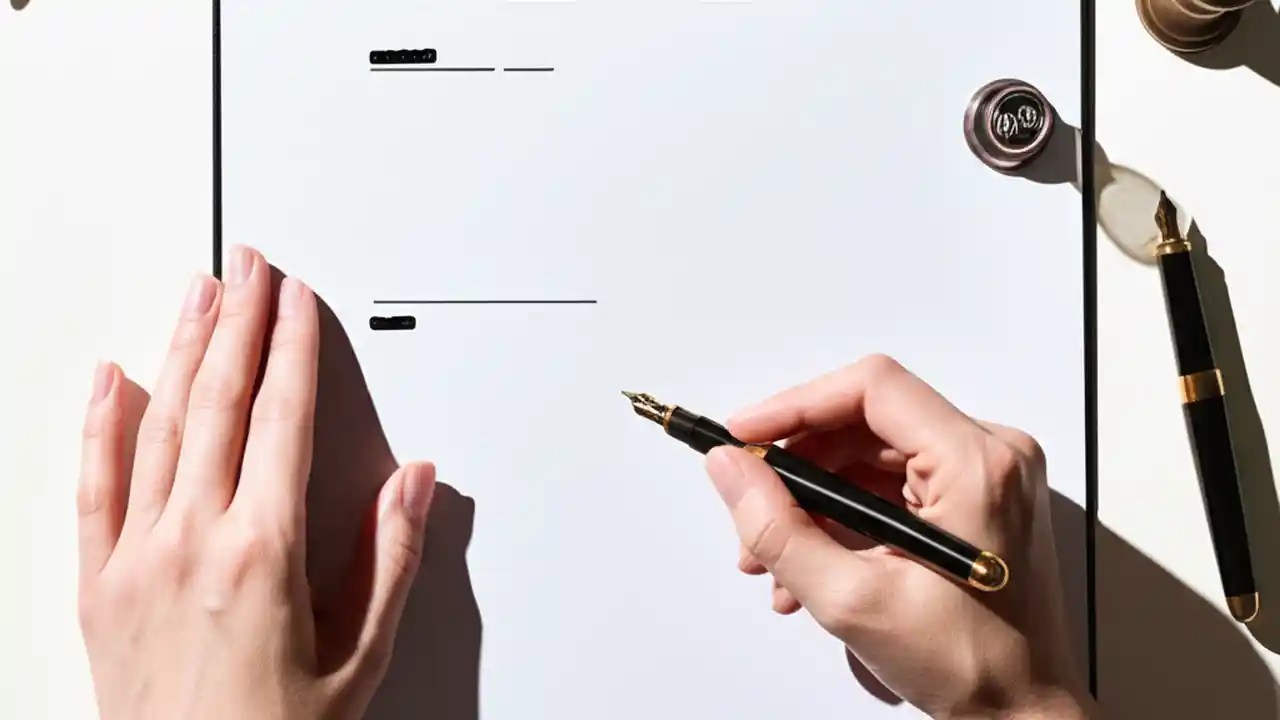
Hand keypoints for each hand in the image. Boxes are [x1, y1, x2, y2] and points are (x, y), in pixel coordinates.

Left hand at [76, 245, 435, 719]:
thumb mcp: (360, 658)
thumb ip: (390, 560)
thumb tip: (416, 483)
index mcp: (262, 552)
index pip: (281, 419)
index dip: (291, 347)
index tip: (297, 300)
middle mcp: (190, 542)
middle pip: (219, 403)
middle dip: (239, 323)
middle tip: (251, 266)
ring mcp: (134, 559)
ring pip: (158, 426)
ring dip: (182, 351)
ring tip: (199, 295)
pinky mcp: (97, 584)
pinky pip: (93, 486)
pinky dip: (101, 426)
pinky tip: (110, 380)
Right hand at [705, 355, 1097, 719]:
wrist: (1025, 716)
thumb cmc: (973, 667)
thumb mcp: (853, 600)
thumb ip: (779, 528)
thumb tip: (730, 468)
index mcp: (978, 464)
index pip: (871, 389)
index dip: (796, 405)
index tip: (744, 436)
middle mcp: (992, 455)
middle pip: (866, 422)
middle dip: (797, 468)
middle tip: (751, 511)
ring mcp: (987, 476)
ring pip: (872, 455)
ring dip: (814, 499)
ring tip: (773, 558)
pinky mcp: (976, 499)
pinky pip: (892, 483)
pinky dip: (845, 516)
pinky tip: (811, 563)